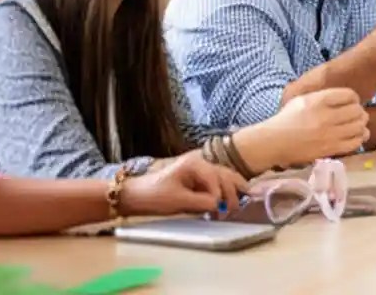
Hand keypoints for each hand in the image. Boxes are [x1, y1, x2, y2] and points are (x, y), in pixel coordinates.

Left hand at [119, 154, 246, 216]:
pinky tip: (231, 199)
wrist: (135, 197)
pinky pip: (217, 183)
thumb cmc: (154, 196)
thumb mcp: (178, 201)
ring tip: (240, 204)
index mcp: (194, 164)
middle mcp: (200, 163)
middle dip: (231, 192)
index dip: (219, 195)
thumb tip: (219, 206)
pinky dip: (224, 191)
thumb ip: (201, 202)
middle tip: (233, 211)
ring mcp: (200, 170)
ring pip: (224, 177)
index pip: (215, 178)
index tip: (219, 211)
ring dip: (232, 190)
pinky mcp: (198, 180)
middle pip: (224, 175)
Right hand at [256, 87, 369, 165]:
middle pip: (357, 111)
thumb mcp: (303, 99)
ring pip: (359, 126)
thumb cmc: (287, 119)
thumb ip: (323, 96)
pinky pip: (355, 142)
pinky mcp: (330, 149)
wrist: (274, 142)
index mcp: (319, 100)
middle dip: (359, 111)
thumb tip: (345, 98)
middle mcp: (326, 116)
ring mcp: (329, 134)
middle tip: (356, 114)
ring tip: (358, 125)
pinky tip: (357, 136)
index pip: (349, 95)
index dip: (354, 98)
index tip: (352, 102)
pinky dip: (360, 137)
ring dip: (361, 124)